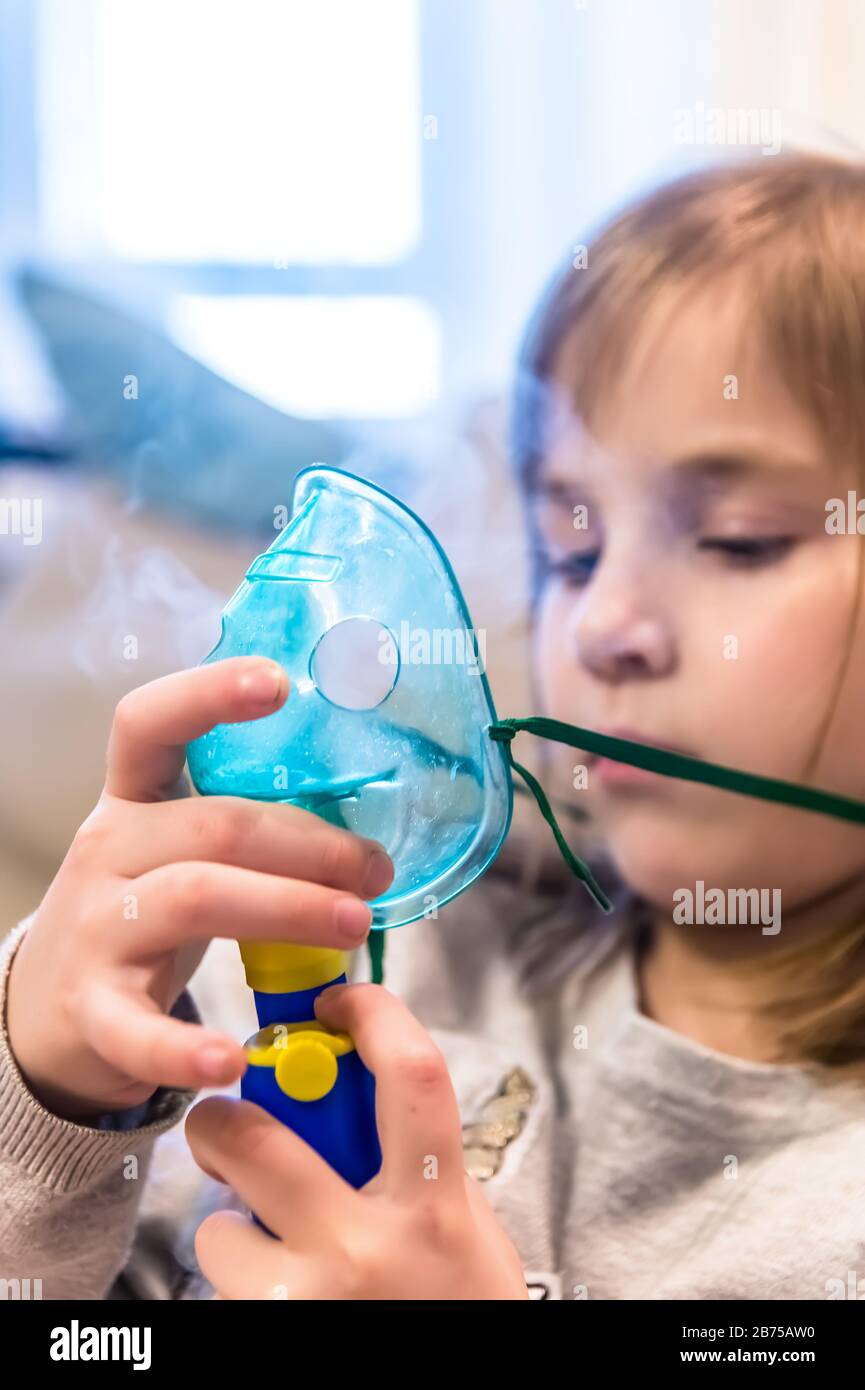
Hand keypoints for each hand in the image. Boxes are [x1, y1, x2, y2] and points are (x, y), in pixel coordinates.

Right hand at [6, 657, 392, 1119]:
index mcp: (132, 801)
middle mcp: (108, 851)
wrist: (53, 1009)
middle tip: (375, 871)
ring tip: (353, 927)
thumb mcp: (180, 856)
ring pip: (196, 897)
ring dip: (287, 908)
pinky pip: (138, 1029)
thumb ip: (250, 837)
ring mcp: (96, 928)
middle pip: (216, 825)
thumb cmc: (145, 916)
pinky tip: (232, 1060)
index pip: (149, 725)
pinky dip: (185, 1048)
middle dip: (311, 843)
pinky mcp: (92, 1010)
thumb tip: (369, 844)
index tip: (278, 681)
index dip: (208, 694)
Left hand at [185, 984, 528, 1299]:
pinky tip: (278, 1290)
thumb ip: (418, 1161)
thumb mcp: (465, 1227)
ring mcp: (307, 1302)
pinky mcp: (268, 1335)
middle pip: (256, 1141)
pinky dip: (240, 1277)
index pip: (410, 1076)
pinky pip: (222, 1284)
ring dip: (233, 1222)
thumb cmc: (461, 1306)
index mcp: (434, 1205)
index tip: (343, 1000)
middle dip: (221, 1118)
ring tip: (272, 1245)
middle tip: (221, 1118)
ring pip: (220, 1225)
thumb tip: (355, 1091)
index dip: (374, 1015)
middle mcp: (366, 1249)